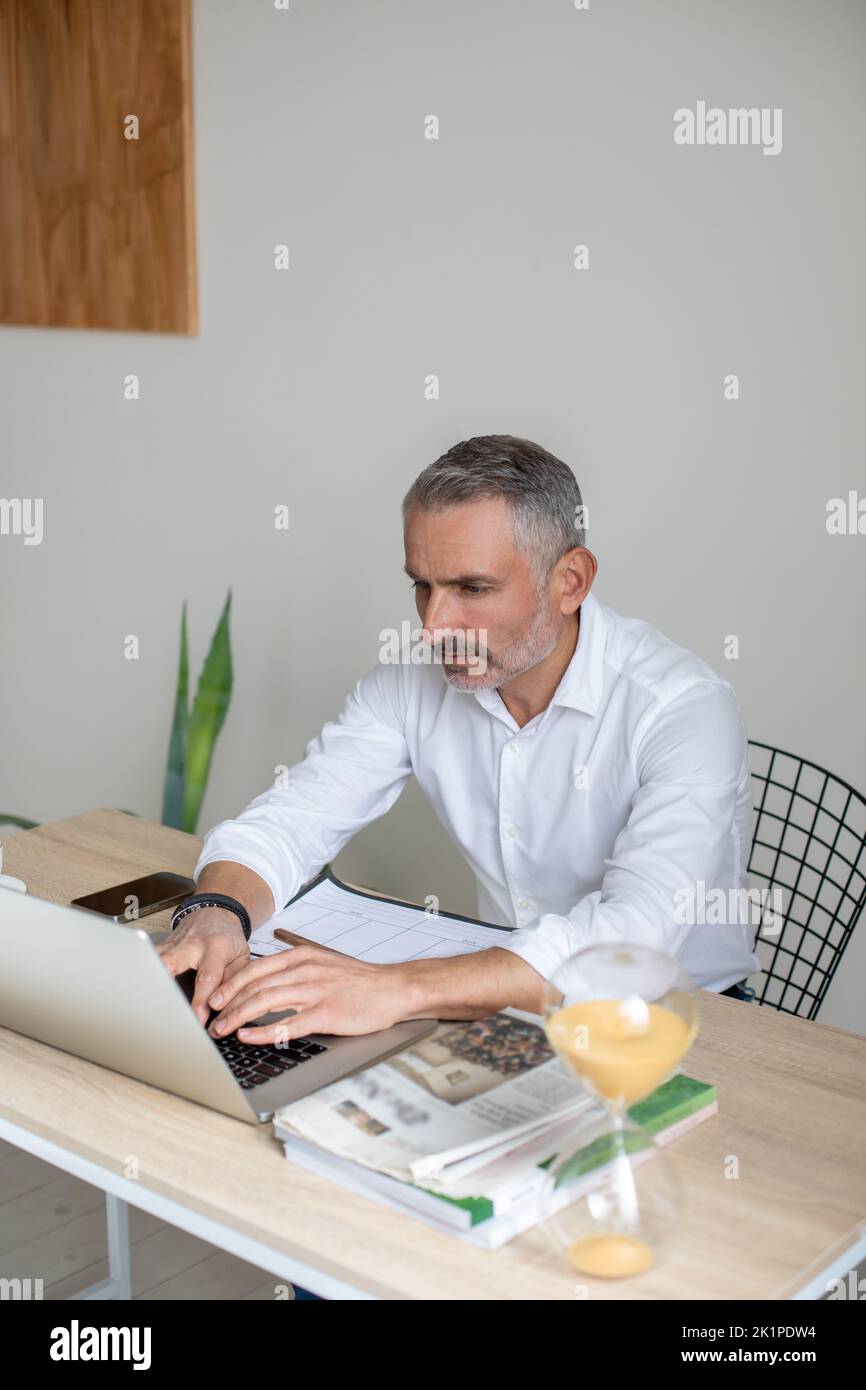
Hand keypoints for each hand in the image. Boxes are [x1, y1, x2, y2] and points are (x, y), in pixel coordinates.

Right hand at [156, 906, 249, 1024]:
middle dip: (164, 987)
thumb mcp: (241, 957)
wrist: (216, 914)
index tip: (197, 1020)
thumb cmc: (228, 939)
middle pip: (171, 964)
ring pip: (155, 960)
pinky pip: (150, 960)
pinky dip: (145, 973)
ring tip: (145, 1003)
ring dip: (149, 980)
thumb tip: (224, 1008)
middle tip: (163, 1012)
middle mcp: (191, 944)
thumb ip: (234, 981)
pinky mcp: (162, 946)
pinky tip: (141, 988)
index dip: (201, 1002)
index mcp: (215, 947)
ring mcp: (173, 944)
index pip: (207, 978)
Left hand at [205, 944, 413, 1043]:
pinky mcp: (326, 1013)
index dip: (230, 983)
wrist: (394, 988)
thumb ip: (295, 971)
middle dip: (228, 1003)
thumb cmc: (358, 980)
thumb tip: (264, 983)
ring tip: (223, 1030)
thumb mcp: (323, 964)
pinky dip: (263, 1032)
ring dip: (238, 1017)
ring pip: (265, 1002)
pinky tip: (248, 1037)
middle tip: (211, 1018)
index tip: (215, 997)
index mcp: (302, 957)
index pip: (256, 968)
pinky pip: (287, 1024)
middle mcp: (305, 970)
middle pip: (255, 986)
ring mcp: (316, 992)